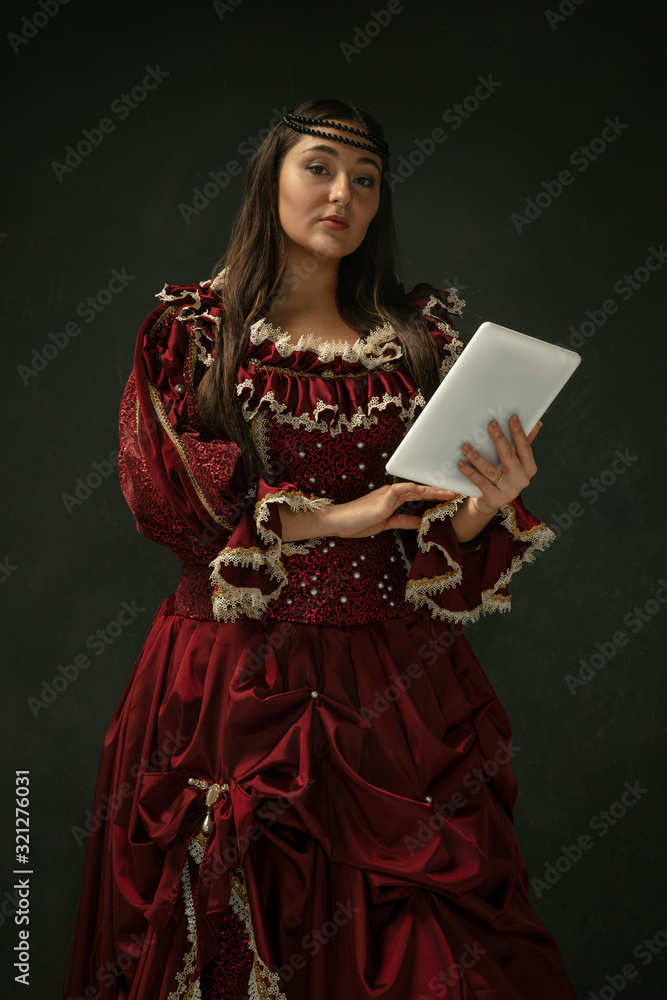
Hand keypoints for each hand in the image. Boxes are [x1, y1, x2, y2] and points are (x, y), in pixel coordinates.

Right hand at [329, 482, 457, 538]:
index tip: (448, 497)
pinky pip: (400, 492)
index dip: (433, 496)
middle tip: (456, 491)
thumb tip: (419, 522)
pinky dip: (414, 490)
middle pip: (420, 490)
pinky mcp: (382, 501)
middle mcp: (391, 494)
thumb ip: (402, 521)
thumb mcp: (385, 524)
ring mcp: (387, 495)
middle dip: (438, 491)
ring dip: (432, 490)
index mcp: (392, 499)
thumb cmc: (357, 523)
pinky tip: (425, 491)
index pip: (417, 496)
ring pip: (414, 489)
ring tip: (448, 492)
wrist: (338, 522)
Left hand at [457, 414, 540, 515]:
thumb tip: (536, 424)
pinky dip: (470, 472)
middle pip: (508, 456)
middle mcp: (521, 479)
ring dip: (477, 457)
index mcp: (529, 467)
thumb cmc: (504, 476)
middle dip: (499, 438)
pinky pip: (481, 483)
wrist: (491, 501)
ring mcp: (509, 490)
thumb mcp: (515, 462)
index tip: (512, 417)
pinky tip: (461, 464)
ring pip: (490, 470)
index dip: (519, 432)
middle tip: (491, 424)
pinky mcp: (495, 498)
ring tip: (465, 446)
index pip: (525, 447)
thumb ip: (523, 445)